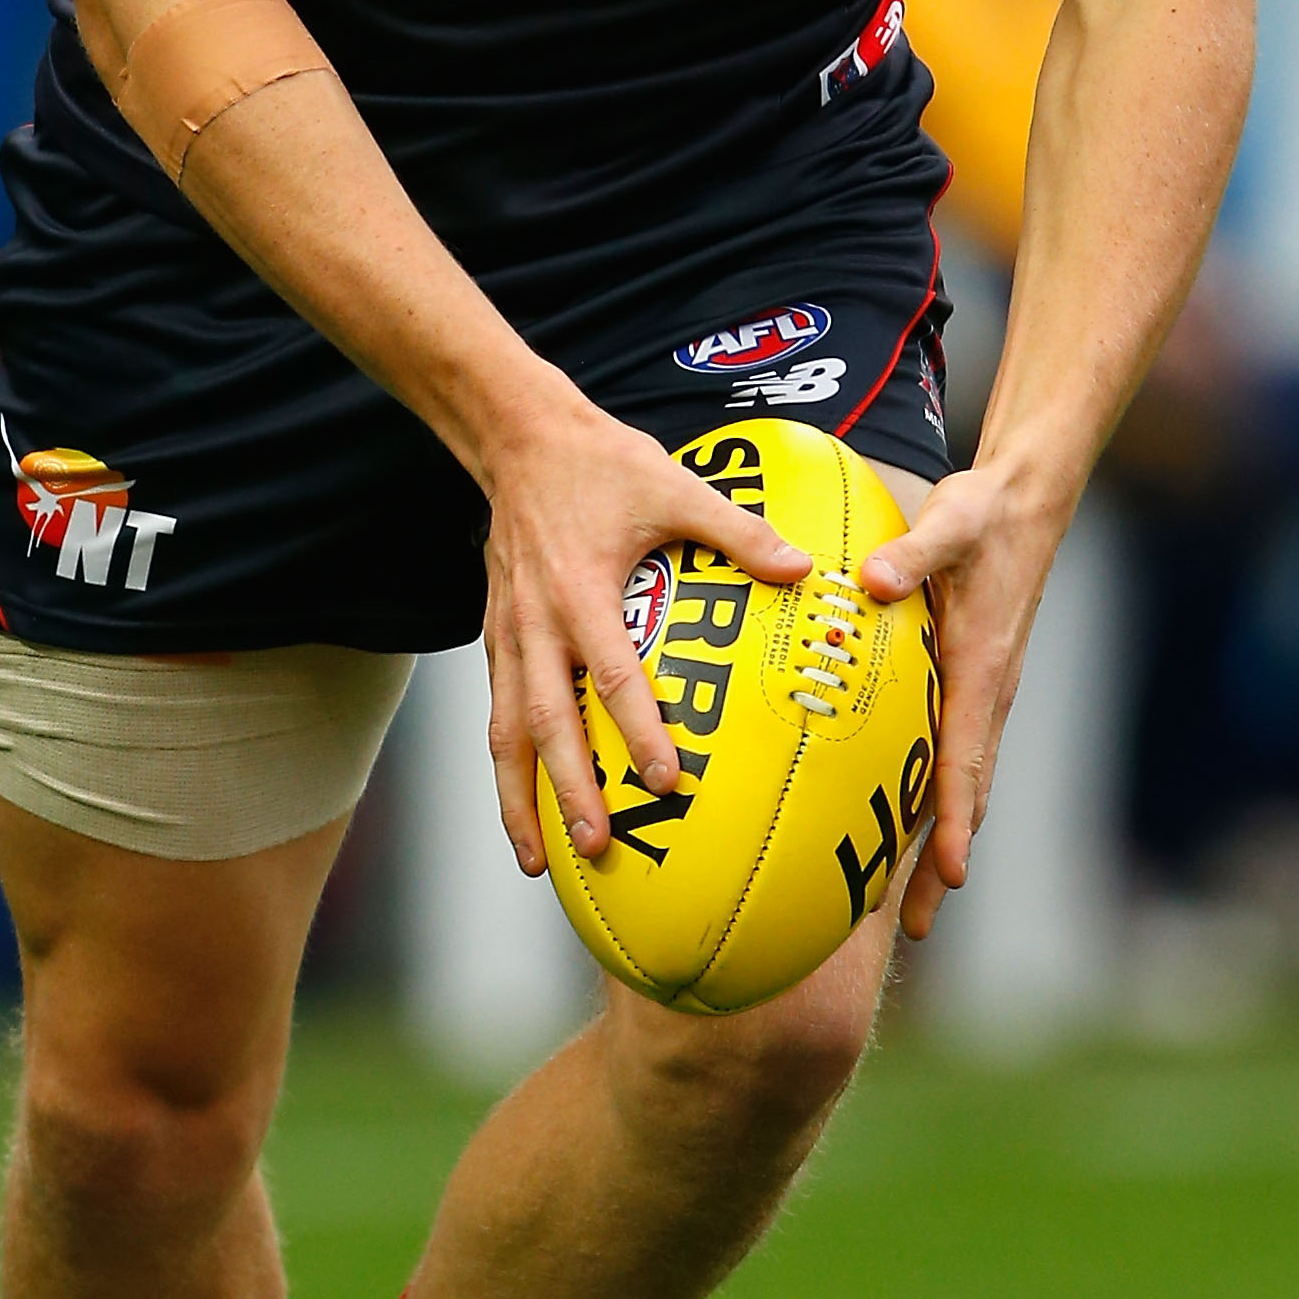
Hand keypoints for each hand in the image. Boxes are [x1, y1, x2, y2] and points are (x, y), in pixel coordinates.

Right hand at [480, 391, 807, 875]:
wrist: (518, 438)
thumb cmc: (600, 463)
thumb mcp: (673, 486)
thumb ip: (737, 531)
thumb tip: (802, 568)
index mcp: (582, 592)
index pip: (612, 675)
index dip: (636, 731)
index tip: (664, 780)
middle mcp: (536, 624)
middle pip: (548, 724)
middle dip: (571, 789)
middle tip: (599, 844)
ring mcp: (508, 634)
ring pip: (507, 732)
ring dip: (520, 799)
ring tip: (536, 860)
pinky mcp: (496, 635)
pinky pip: (497, 712)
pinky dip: (507, 765)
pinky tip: (523, 804)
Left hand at [858, 457, 1070, 937]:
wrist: (1025, 502)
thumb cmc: (984, 511)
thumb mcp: (952, 519)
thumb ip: (917, 550)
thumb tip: (877, 580)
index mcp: (982, 667)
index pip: (968, 758)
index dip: (957, 819)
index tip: (951, 875)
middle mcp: (989, 694)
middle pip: (968, 796)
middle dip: (943, 862)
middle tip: (917, 928)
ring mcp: (984, 696)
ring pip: (963, 785)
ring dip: (939, 845)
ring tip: (911, 911)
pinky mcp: (973, 687)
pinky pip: (955, 759)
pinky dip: (936, 805)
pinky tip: (901, 828)